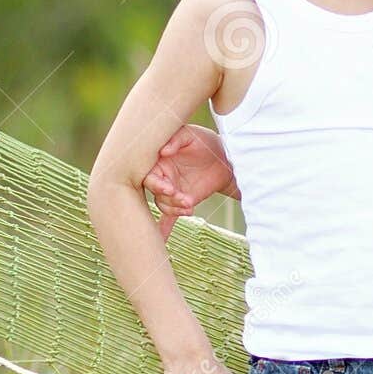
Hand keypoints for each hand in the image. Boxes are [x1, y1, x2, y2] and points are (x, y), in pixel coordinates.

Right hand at [143, 125, 235, 239]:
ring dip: (174, 208)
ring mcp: (170, 190)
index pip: (147, 175)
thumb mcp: (190, 134)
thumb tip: (163, 151)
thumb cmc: (203, 141)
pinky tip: (162, 239)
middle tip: (180, 197)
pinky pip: (169, 216)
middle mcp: (160, 176)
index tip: (170, 188)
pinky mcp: (182, 200)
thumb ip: (176, 139)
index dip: (156, 183)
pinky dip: (164, 228)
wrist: (224, 156)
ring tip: (189, 206)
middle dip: (166, 198)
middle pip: (155, 192)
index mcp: (156, 161)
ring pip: (164, 204)